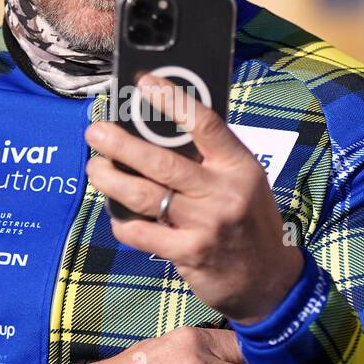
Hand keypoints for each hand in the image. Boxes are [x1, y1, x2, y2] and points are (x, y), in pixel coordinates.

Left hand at [84, 72, 303, 325]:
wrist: (268, 280)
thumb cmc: (249, 221)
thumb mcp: (244, 182)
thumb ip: (211, 159)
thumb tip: (159, 128)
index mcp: (239, 166)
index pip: (205, 125)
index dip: (172, 100)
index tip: (144, 83)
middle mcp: (224, 193)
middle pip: (163, 161)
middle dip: (121, 144)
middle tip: (96, 132)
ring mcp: (206, 225)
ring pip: (145, 195)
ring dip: (111, 180)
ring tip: (95, 168)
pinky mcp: (189, 253)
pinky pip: (142, 233)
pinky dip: (123, 222)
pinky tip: (116, 215)